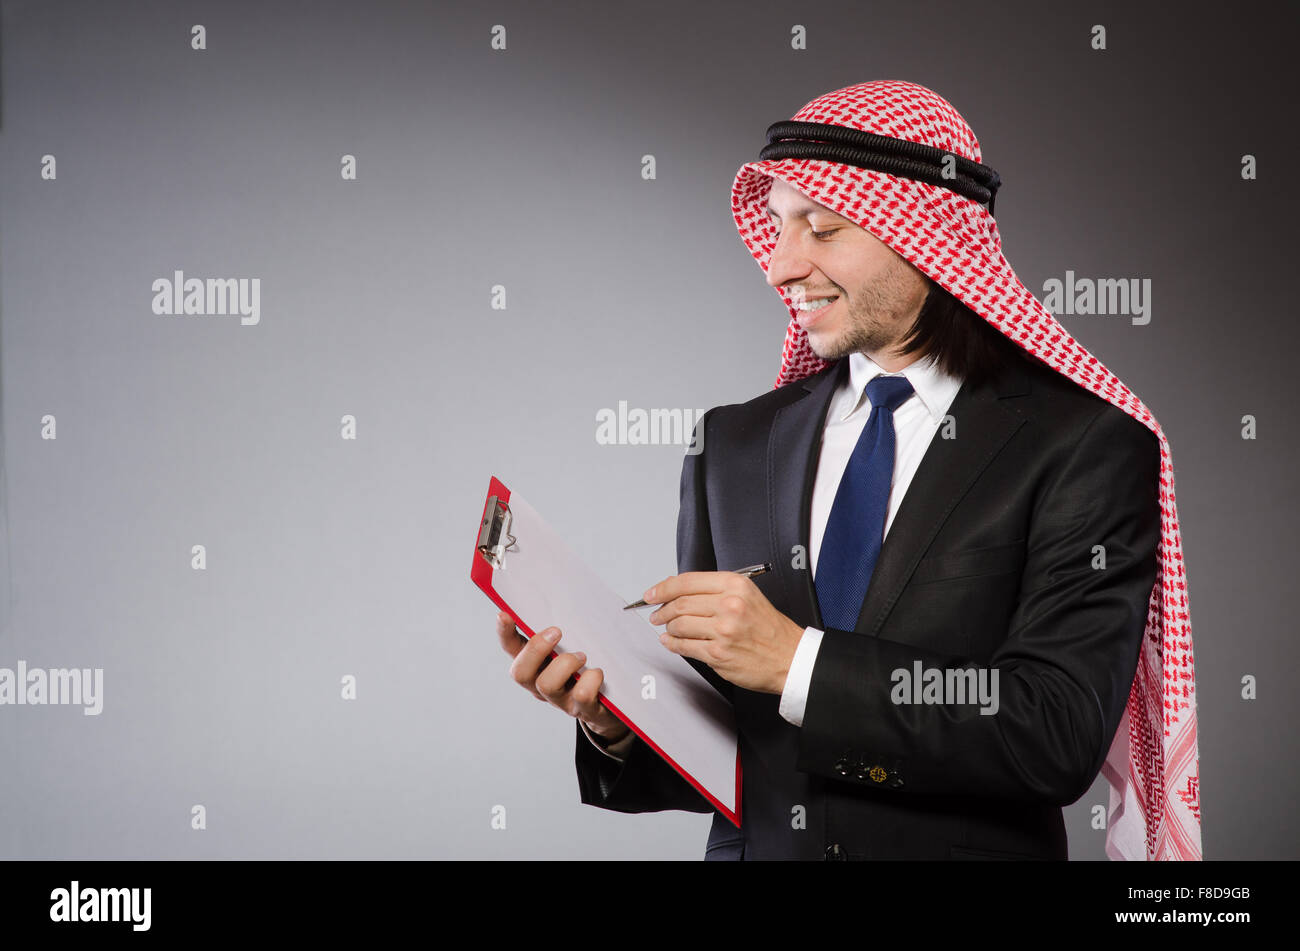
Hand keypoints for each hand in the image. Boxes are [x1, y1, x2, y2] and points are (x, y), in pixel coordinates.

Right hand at [495, 611, 629, 742]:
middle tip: (557, 632)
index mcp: (536, 664)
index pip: (511, 649)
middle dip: (536, 649)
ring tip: (582, 656)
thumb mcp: (574, 643)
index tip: (503, 615)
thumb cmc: (590, 665)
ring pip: (546, 685)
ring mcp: (560, 700)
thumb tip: (563, 598)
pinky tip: (598, 673)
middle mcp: (540, 685)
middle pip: (520, 673)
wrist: (614, 702)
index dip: (505, 633)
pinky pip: (581, 695)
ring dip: (565, 663)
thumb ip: (563, 629)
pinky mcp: (583, 710)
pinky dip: (591, 678)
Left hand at [644, 572, 804, 693]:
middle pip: (679, 603)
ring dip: (668, 628)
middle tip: (656, 614)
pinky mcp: (718, 653)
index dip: (663, 588)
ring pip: (679, 625)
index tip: (651, 594)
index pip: (687, 581)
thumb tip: (678, 589)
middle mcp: (729, 605)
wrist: (791, 657)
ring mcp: (723, 630)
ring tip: (667, 628)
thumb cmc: (770, 628)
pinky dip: (672, 644)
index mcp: (735, 585)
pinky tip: (671, 641)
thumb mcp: (747, 596)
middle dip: (661, 610)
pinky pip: (684, 646)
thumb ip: (714, 590)